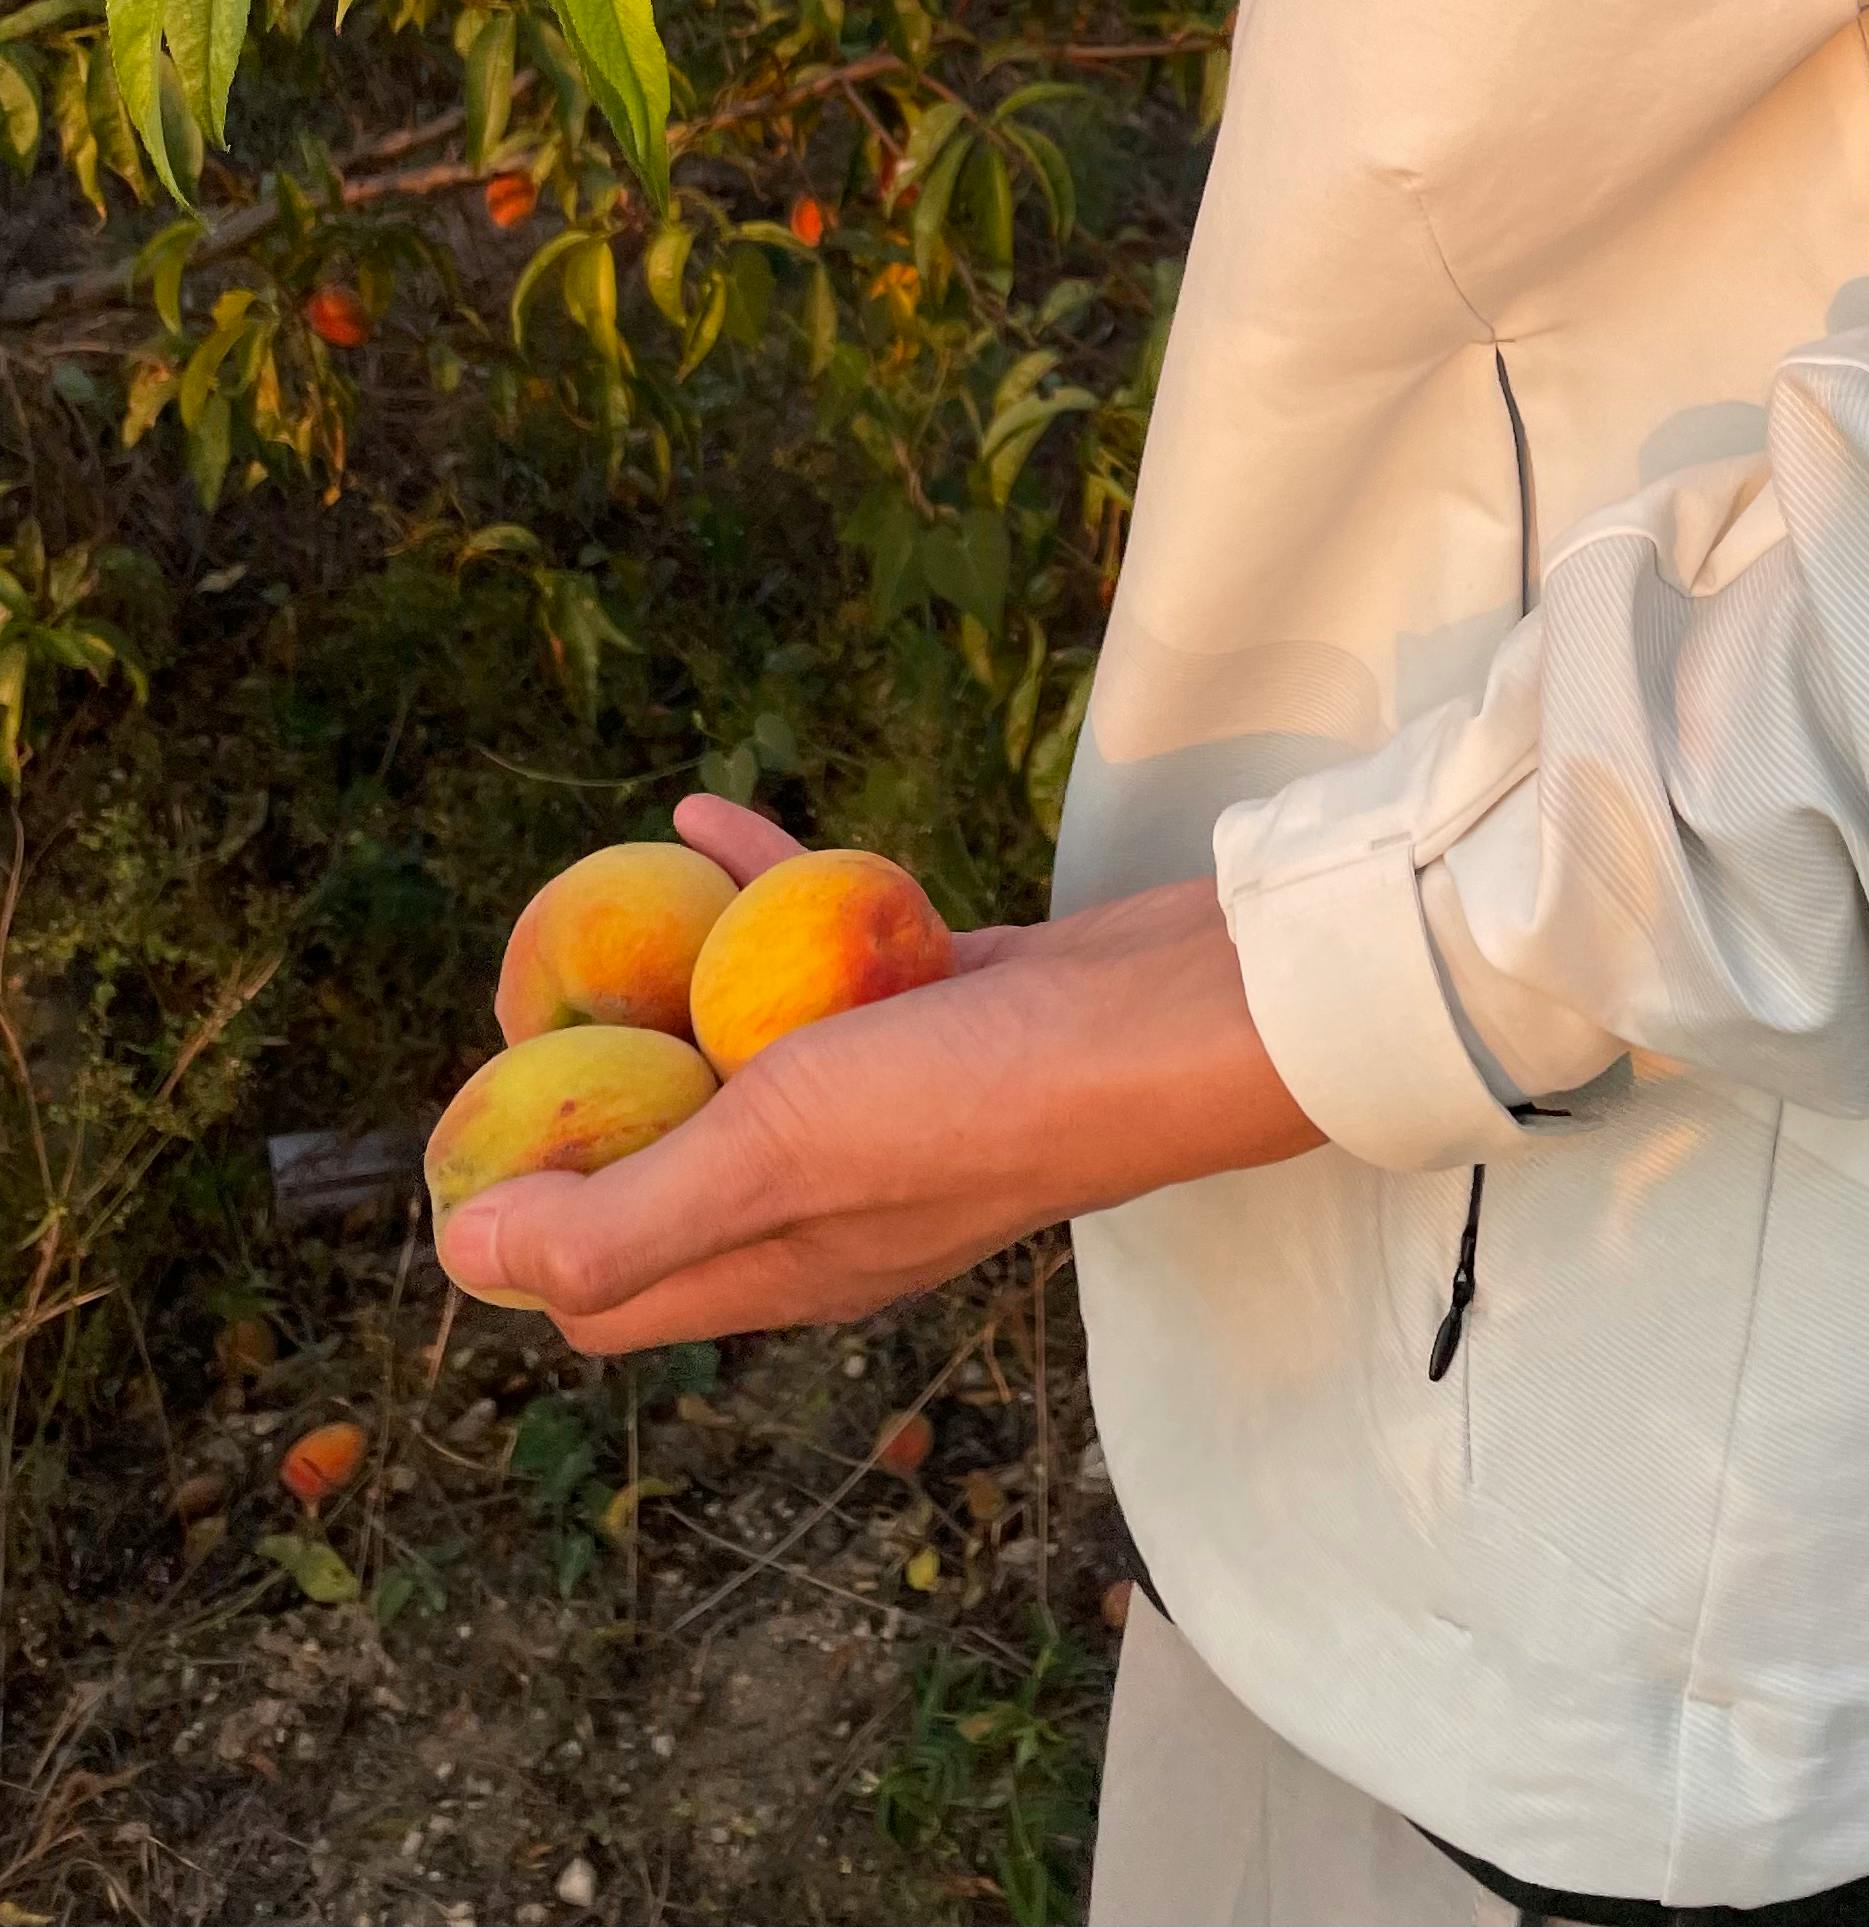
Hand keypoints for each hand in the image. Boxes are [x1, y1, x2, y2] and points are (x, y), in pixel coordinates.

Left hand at [435, 794, 1321, 1351]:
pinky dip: (756, 893)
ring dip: (666, 978)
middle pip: (662, 1158)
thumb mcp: (772, 1157)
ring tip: (605, 899)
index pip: (605, 1288)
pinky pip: (815, 956)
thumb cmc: (974, 1100)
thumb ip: (622, 1218)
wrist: (1170, 1019)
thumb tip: (462, 1255)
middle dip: (584, 1083)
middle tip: (536, 987)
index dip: (528, 1222)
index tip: (482, 1116)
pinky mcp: (932, 1014)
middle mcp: (821, 1201)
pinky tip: (703, 816)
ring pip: (738, 1048)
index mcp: (773, 1265)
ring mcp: (883, 1106)